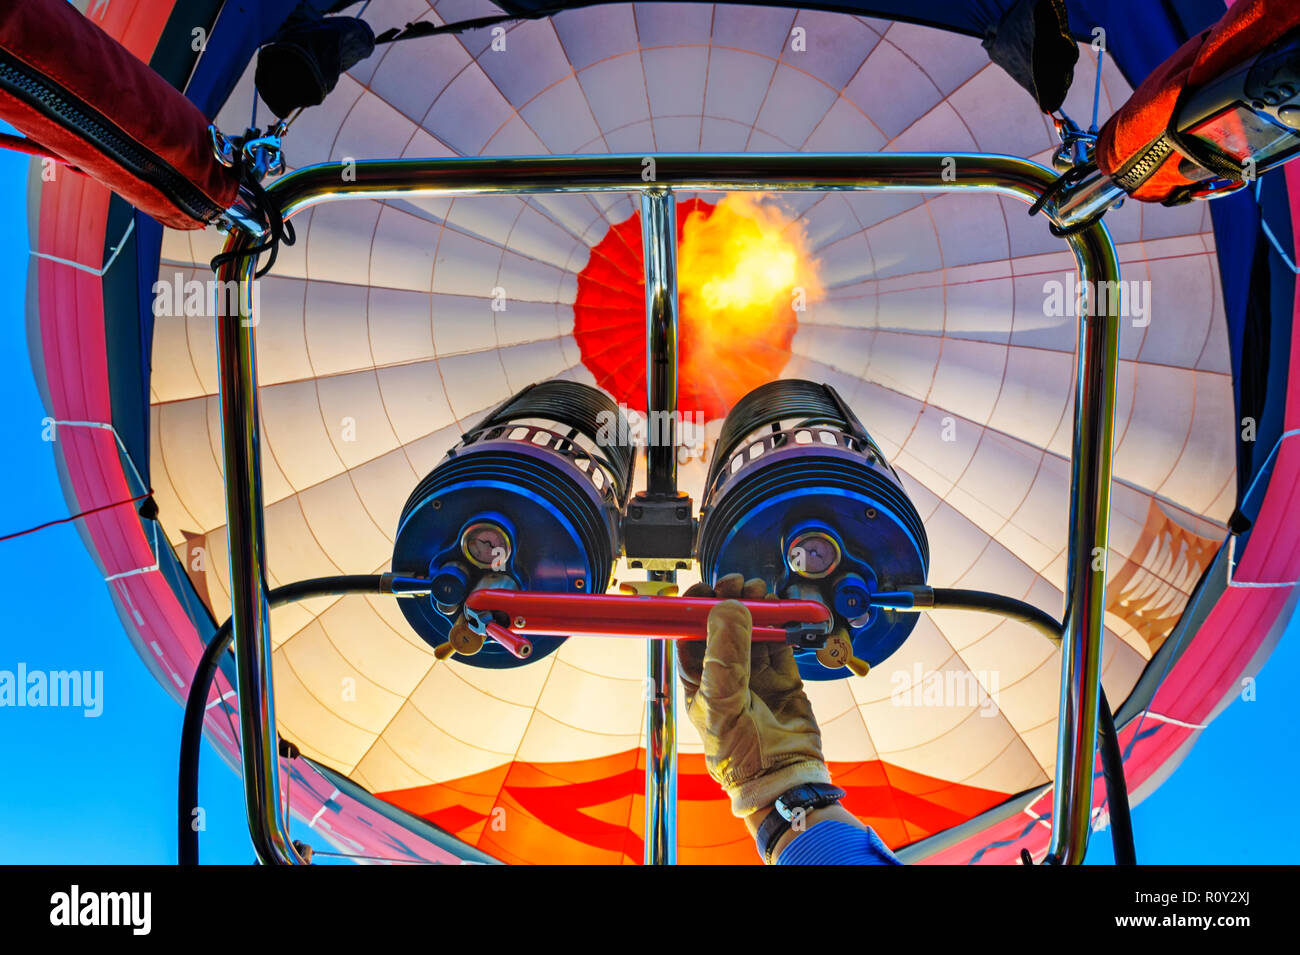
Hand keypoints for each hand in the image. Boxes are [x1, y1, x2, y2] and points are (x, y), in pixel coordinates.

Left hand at [678, 574, 831, 823]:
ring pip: (753, 629)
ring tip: (763, 593)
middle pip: (723, 626)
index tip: (707, 587)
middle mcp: (725, 674)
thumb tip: (729, 607)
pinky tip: (783, 610)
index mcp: (698, 680)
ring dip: (757, 608)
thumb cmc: (738, 755)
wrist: (783, 779)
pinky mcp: (783, 676)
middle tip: (741, 585)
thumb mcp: (723, 702)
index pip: (690, 634)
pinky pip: (781, 642)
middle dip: (731, 601)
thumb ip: (726, 653)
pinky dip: (783, 624)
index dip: (696, 608)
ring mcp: (755, 674)